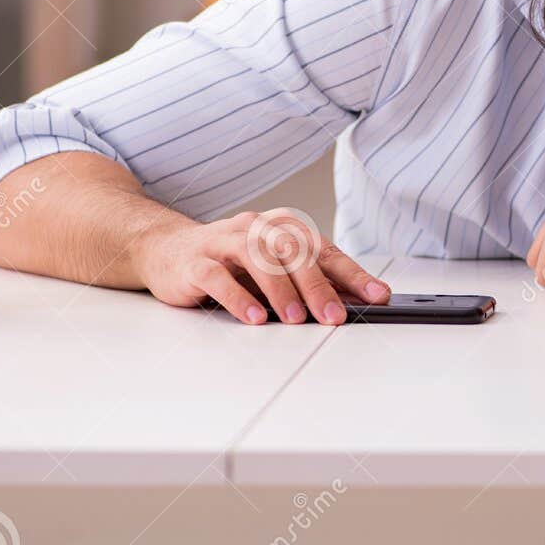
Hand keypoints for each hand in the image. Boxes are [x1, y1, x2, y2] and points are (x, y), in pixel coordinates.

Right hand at [130, 209, 389, 325]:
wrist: (168, 250)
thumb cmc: (230, 263)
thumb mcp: (274, 270)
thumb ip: (310, 281)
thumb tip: (353, 302)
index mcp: (280, 226)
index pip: (323, 248)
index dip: (352, 273)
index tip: (377, 296)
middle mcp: (255, 227)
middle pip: (292, 250)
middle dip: (317, 285)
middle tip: (334, 316)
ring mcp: (223, 241)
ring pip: (256, 257)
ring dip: (279, 289)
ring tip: (295, 318)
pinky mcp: (195, 262)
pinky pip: (217, 276)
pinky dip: (237, 296)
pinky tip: (253, 318)